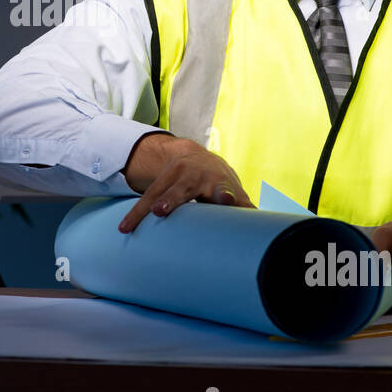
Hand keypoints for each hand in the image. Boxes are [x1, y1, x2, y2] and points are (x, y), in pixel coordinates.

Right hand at [117, 134, 253, 232]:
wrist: (194, 155)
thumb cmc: (219, 183)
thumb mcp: (234, 193)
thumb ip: (245, 212)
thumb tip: (267, 237)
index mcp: (220, 183)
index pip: (224, 189)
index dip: (226, 195)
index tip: (226, 200)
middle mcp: (195, 176)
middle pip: (183, 188)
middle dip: (172, 199)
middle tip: (160, 211)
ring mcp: (174, 176)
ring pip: (158, 192)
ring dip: (143, 208)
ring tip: (130, 225)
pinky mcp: (159, 181)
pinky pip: (144, 197)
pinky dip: (134, 213)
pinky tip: (124, 228)